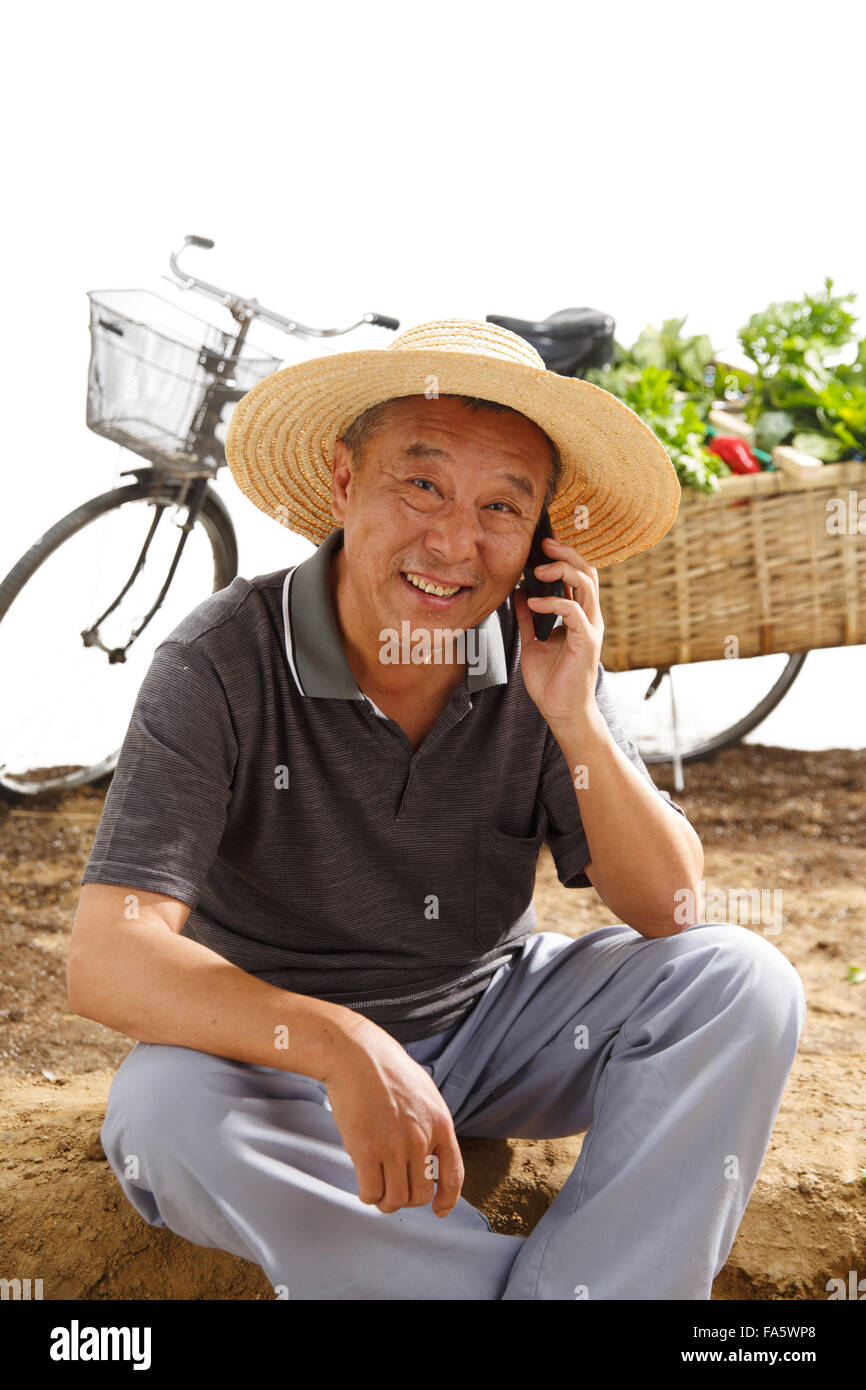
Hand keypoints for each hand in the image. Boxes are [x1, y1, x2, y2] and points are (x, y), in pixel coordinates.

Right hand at [321, 1015, 463, 1217]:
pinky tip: (364, 1183)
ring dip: (385, 1199)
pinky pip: (371, 1193)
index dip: (447, 1199)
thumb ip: (431, 1124)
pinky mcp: (366, 1151)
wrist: (355, 1054)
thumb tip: (431, 1152)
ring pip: (395, 1199)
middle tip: (394, 1187)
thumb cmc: (386, 1068)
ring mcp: (394, 1147)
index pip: (454, 1175)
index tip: (439, 1208)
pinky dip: (368, 1195)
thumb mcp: (425, 1092)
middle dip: (407, 1197)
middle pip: (420, 1194)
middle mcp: (421, 1139)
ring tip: (377, 1186)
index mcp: (440, 1123)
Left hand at [513, 536, 603, 734]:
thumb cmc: (551, 680)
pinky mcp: (586, 642)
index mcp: (579, 614)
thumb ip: (528, 617)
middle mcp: (589, 617)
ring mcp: (590, 628)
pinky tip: (533, 602)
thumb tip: (520, 592)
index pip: (579, 575)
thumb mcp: (532, 641)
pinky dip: (553, 602)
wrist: (561, 711)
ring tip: (538, 570)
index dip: (564, 556)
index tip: (543, 544)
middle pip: (587, 572)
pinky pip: (573, 612)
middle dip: (567, 554)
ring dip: (562, 571)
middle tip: (545, 544)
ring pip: (586, 585)